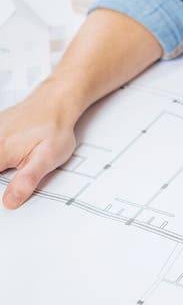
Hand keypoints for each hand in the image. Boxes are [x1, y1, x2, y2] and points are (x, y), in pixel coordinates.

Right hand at [0, 81, 76, 208]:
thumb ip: (27, 180)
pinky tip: (15, 154)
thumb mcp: (48, 158)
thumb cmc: (54, 127)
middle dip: (3, 176)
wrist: (55, 102)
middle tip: (18, 171)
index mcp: (0, 152)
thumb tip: (10, 201)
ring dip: (4, 166)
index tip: (6, 189)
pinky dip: (4, 154)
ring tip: (19, 161)